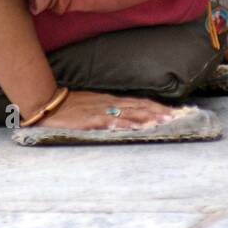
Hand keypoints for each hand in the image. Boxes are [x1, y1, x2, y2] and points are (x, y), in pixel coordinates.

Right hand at [33, 90, 184, 131]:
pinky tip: (139, 126)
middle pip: (140, 106)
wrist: (47, 104)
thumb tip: (125, 116)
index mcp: (109, 100)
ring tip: (167, 121)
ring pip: (131, 113)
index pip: (139, 102)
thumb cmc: (67, 106)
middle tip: (180, 115)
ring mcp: (101, 111)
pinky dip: (128, 124)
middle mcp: (109, 103)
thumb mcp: (90, 104)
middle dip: (160, 111)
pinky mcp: (92, 120)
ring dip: (150, 117)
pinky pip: (113, 121)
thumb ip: (106, 109)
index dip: (157, 106)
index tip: (174, 111)